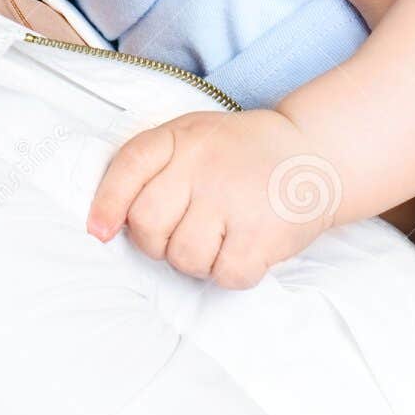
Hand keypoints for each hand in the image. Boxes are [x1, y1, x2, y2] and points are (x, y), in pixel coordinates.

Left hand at [87, 107, 342, 288]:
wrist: (314, 153)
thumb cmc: (241, 154)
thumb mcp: (193, 138)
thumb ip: (150, 167)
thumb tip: (102, 226)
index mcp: (182, 138)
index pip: (128, 168)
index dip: (108, 204)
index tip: (101, 231)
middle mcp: (204, 165)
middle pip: (148, 226)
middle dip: (159, 242)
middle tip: (188, 229)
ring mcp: (234, 199)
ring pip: (184, 258)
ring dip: (199, 260)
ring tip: (222, 235)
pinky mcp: (263, 233)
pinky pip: (225, 276)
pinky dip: (233, 271)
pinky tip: (247, 246)